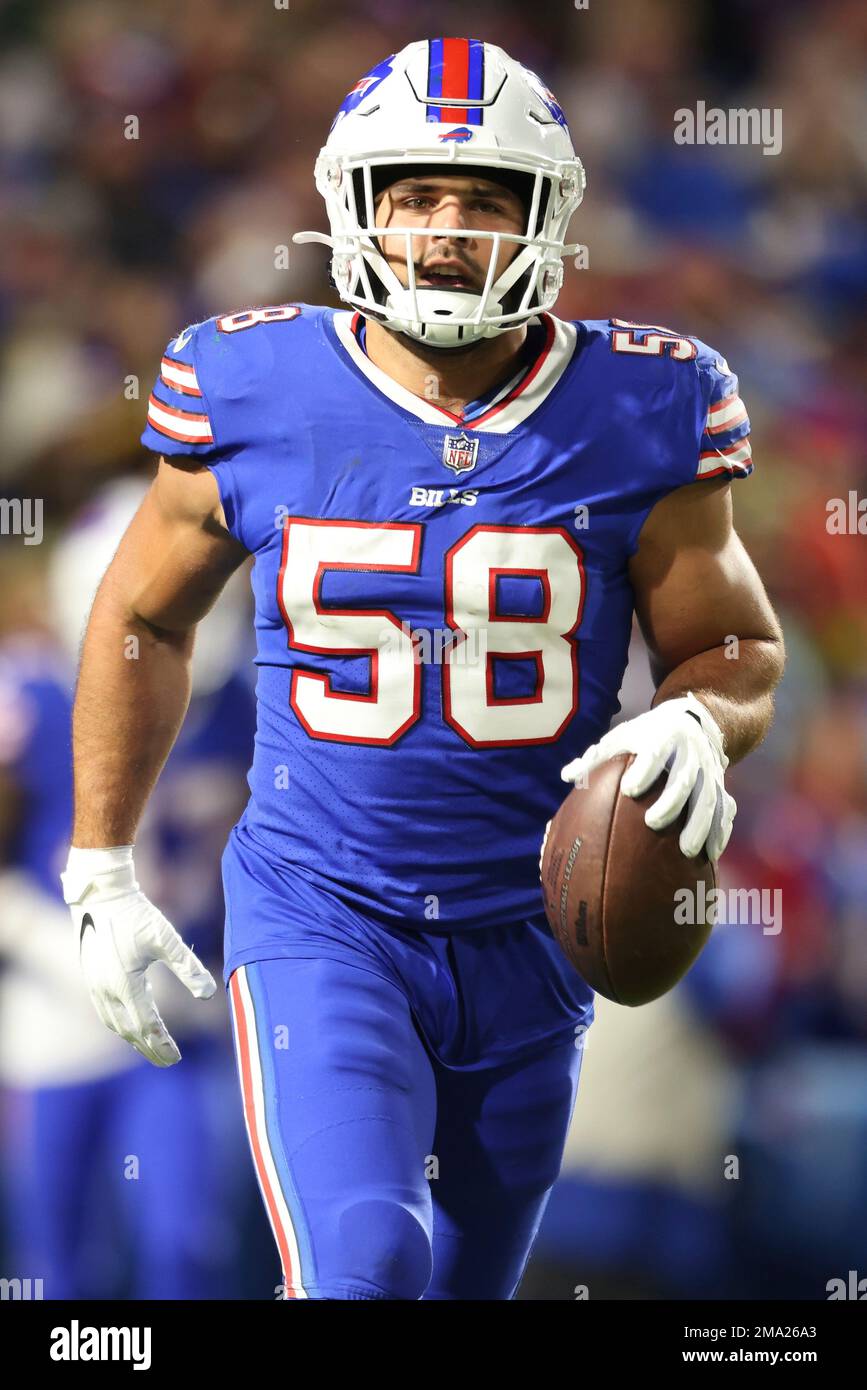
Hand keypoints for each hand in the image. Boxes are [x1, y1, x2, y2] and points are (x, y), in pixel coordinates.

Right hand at [61, 846, 216, 1065]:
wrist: (100, 895)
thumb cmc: (136, 914)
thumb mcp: (167, 939)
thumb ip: (188, 968)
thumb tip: (209, 994)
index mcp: (126, 986)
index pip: (147, 1027)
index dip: (162, 1044)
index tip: (176, 1057)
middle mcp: (107, 991)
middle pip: (129, 1032)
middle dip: (149, 1049)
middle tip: (168, 1061)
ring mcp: (95, 986)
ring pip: (114, 1024)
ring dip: (133, 1039)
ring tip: (151, 1047)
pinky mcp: (91, 977)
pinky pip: (105, 1011)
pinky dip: (120, 1023)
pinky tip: (132, 1020)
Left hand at [559, 692, 735, 860]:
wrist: (692, 720)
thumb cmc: (646, 734)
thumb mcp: (621, 737)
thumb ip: (596, 758)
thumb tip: (567, 776)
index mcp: (663, 737)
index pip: (655, 752)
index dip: (645, 770)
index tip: (629, 789)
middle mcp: (690, 752)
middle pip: (684, 778)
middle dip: (671, 801)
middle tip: (653, 823)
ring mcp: (709, 769)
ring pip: (709, 797)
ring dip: (700, 824)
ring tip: (686, 851)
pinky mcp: (721, 784)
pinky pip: (726, 808)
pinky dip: (721, 830)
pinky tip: (712, 854)